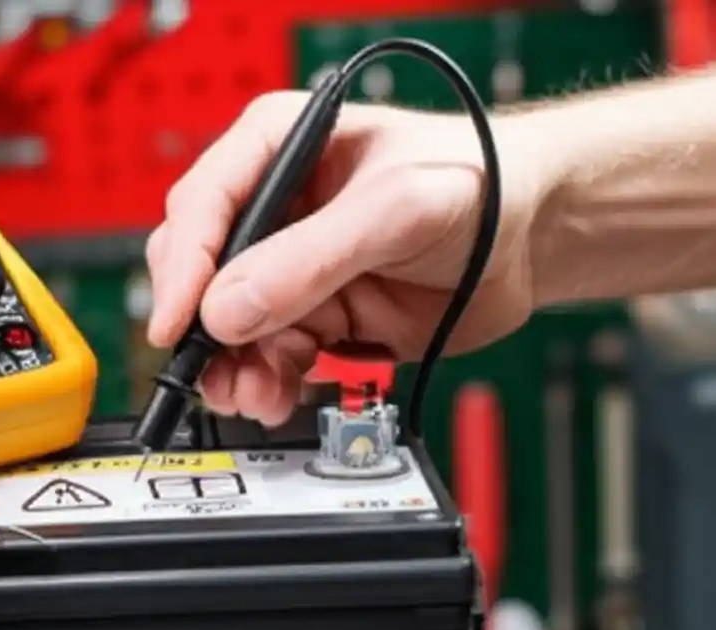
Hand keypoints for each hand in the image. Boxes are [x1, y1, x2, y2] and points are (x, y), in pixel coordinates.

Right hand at [146, 92, 547, 425]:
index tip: (180, 321)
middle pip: (201, 268)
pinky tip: (275, 394)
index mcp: (277, 148)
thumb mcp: (393, 209)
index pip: (203, 205)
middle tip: (217, 365)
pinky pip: (265, 354)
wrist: (535, 237)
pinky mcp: (313, 313)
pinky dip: (264, 380)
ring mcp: (290, 265)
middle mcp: (273, 207)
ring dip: (232, 364)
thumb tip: (226, 311)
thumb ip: (309, 260)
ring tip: (254, 392)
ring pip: (226, 324)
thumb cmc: (480, 183)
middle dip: (203, 323)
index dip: (184, 266)